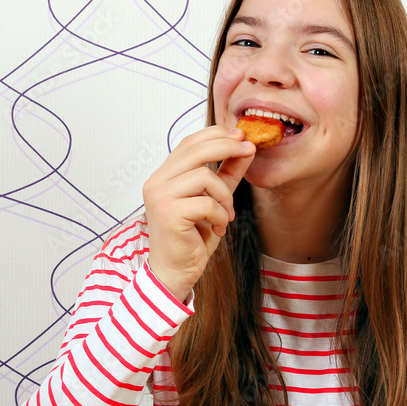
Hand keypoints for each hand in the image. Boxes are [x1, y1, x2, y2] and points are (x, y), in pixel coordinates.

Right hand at [142, 126, 255, 301]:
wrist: (176, 270)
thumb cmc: (192, 237)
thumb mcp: (215, 199)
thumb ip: (226, 174)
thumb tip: (245, 148)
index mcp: (164, 175)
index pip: (189, 142)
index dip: (216, 134)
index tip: (241, 136)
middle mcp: (157, 181)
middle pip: (196, 150)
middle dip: (227, 147)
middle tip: (249, 150)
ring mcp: (160, 196)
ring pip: (204, 176)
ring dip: (224, 196)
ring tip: (226, 215)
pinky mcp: (168, 213)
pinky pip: (206, 202)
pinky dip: (220, 215)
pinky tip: (218, 228)